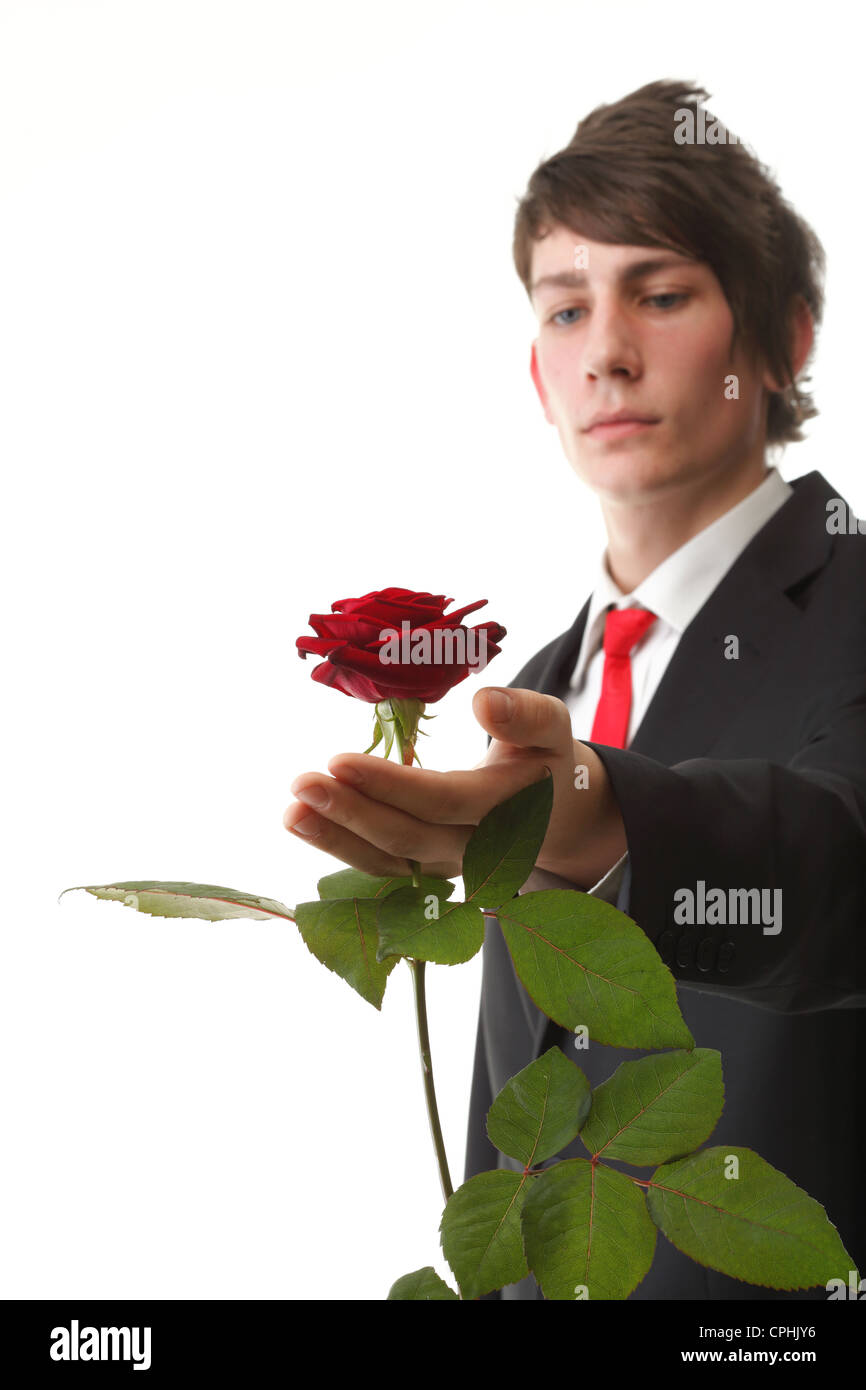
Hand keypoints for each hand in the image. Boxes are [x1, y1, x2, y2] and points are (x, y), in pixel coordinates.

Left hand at [283, 687, 625, 888]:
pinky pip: (380, 868)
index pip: (442, 801)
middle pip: (406, 838)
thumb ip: (524, 713)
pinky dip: (340, 849)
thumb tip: (484, 702)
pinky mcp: (427, 871)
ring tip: (290, 810)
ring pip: (387, 862)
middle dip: (350, 812)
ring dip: (334, 839)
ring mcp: (450, 866)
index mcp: (507, 808)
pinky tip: (304, 824)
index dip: (390, 785)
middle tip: (300, 783)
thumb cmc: (545, 756)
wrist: (557, 813)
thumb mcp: (551, 726)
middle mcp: (477, 848)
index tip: (339, 760)